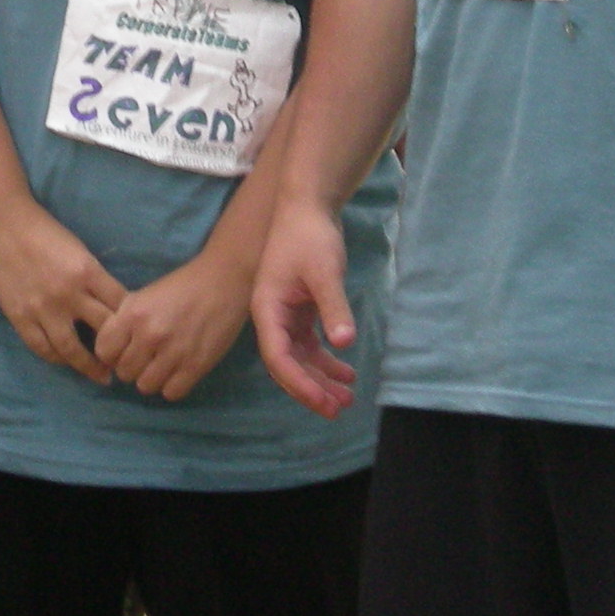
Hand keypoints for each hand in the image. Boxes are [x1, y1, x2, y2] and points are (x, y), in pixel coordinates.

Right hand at [0, 202, 126, 383]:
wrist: (3, 227)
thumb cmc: (45, 234)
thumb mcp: (80, 250)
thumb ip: (94, 279)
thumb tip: (113, 306)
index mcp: (88, 272)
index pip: (121, 306)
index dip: (132, 324)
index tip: (138, 335)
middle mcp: (69, 294)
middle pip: (103, 331)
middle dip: (119, 350)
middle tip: (127, 362)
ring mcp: (43, 309)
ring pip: (72, 350)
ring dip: (90, 367)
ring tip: (101, 376)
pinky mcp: (21, 318)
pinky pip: (43, 348)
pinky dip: (57, 358)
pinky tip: (67, 361)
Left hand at [93, 250, 252, 400]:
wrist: (223, 280)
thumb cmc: (181, 286)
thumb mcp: (143, 296)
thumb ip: (124, 321)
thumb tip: (108, 352)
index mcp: (132, 314)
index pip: (104, 352)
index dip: (112, 353)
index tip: (124, 349)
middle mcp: (150, 334)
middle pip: (124, 373)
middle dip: (133, 367)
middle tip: (147, 356)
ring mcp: (174, 352)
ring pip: (146, 386)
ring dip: (153, 378)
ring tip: (163, 364)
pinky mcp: (197, 365)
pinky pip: (172, 393)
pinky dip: (173, 385)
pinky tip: (179, 370)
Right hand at [251, 198, 357, 416]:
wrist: (308, 205)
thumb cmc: (310, 236)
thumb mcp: (324, 272)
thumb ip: (334, 308)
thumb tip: (344, 343)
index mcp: (267, 309)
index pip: (279, 358)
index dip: (300, 384)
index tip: (324, 403)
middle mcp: (271, 316)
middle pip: (287, 364)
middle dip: (311, 389)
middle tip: (337, 410)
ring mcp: (285, 313)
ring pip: (299, 357)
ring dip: (320, 377)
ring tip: (346, 397)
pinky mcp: (300, 308)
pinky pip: (310, 343)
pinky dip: (326, 359)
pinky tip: (346, 371)